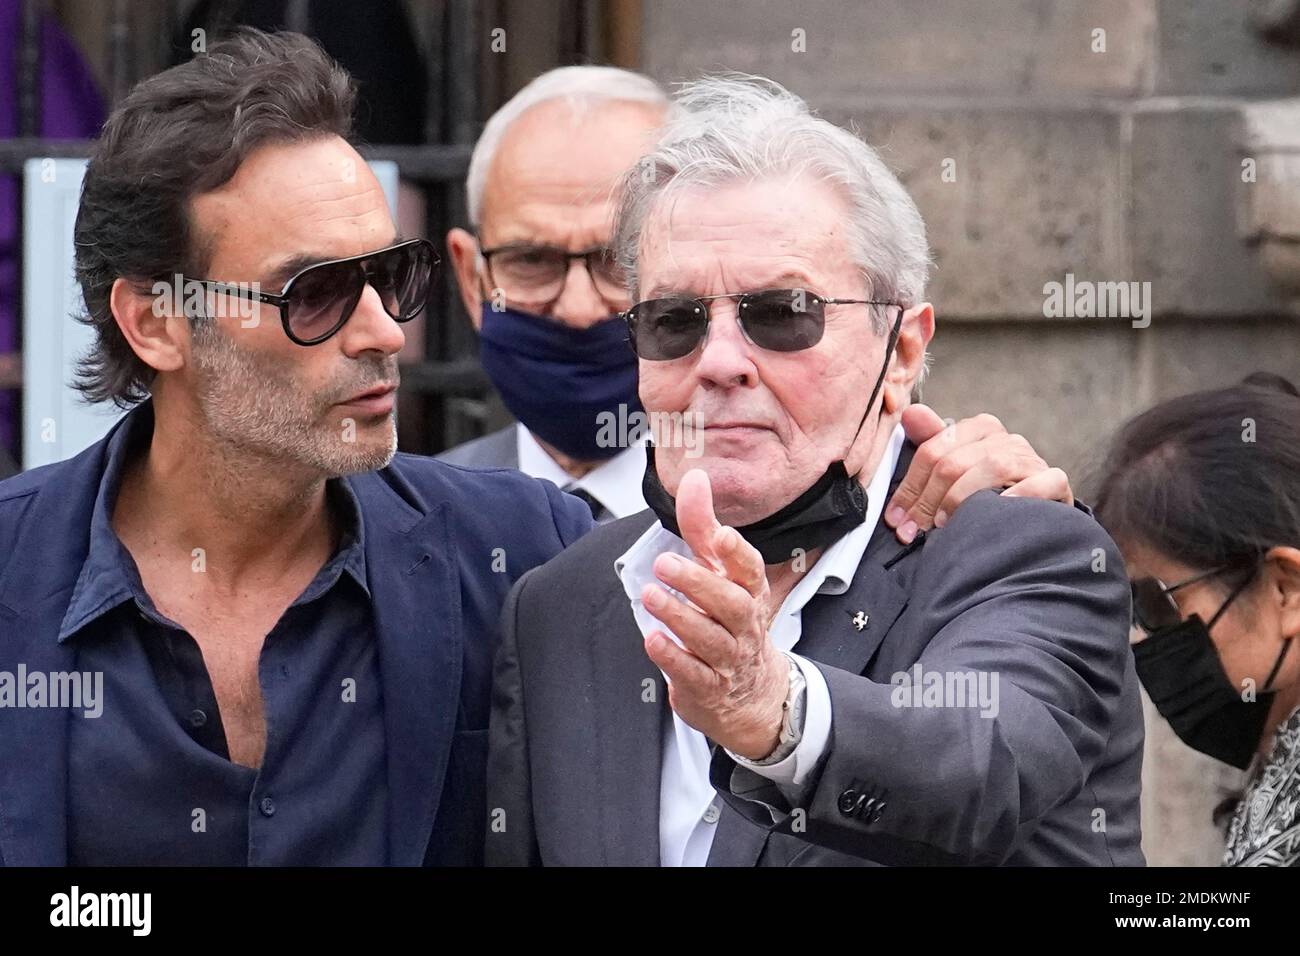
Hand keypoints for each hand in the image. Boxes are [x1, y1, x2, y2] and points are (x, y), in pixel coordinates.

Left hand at [640, 469, 789, 759]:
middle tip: (664, 564)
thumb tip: (694, 478)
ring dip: (680, 617)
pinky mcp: (709, 686)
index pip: (750, 570)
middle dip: (698, 583)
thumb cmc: (728, 618)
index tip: (722, 536)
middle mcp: (744, 624)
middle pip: (731, 604)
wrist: (750, 691)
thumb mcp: (717, 571)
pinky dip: (673, 657)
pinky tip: (652, 639)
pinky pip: (694, 673)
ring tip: (651, 595)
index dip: (737, 554)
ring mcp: (729, 657)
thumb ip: (702, 527)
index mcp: (749, 591)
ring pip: (711, 638)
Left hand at [883, 405, 1072, 542]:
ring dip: (962, 498)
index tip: (895, 520)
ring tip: (945, 525)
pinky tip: (998, 511)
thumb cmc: (985, 493)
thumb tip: (909, 412)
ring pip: (992, 467)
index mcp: (978, 429)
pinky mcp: (1055, 481)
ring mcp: (1032, 459)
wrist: (1034, 518)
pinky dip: (1018, 496)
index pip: (932, 451)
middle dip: (927, 501)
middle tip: (911, 532)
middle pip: (955, 462)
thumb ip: (930, 444)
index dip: (909, 487)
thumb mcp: (953, 470)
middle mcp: (1006, 439)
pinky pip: (1039, 483)